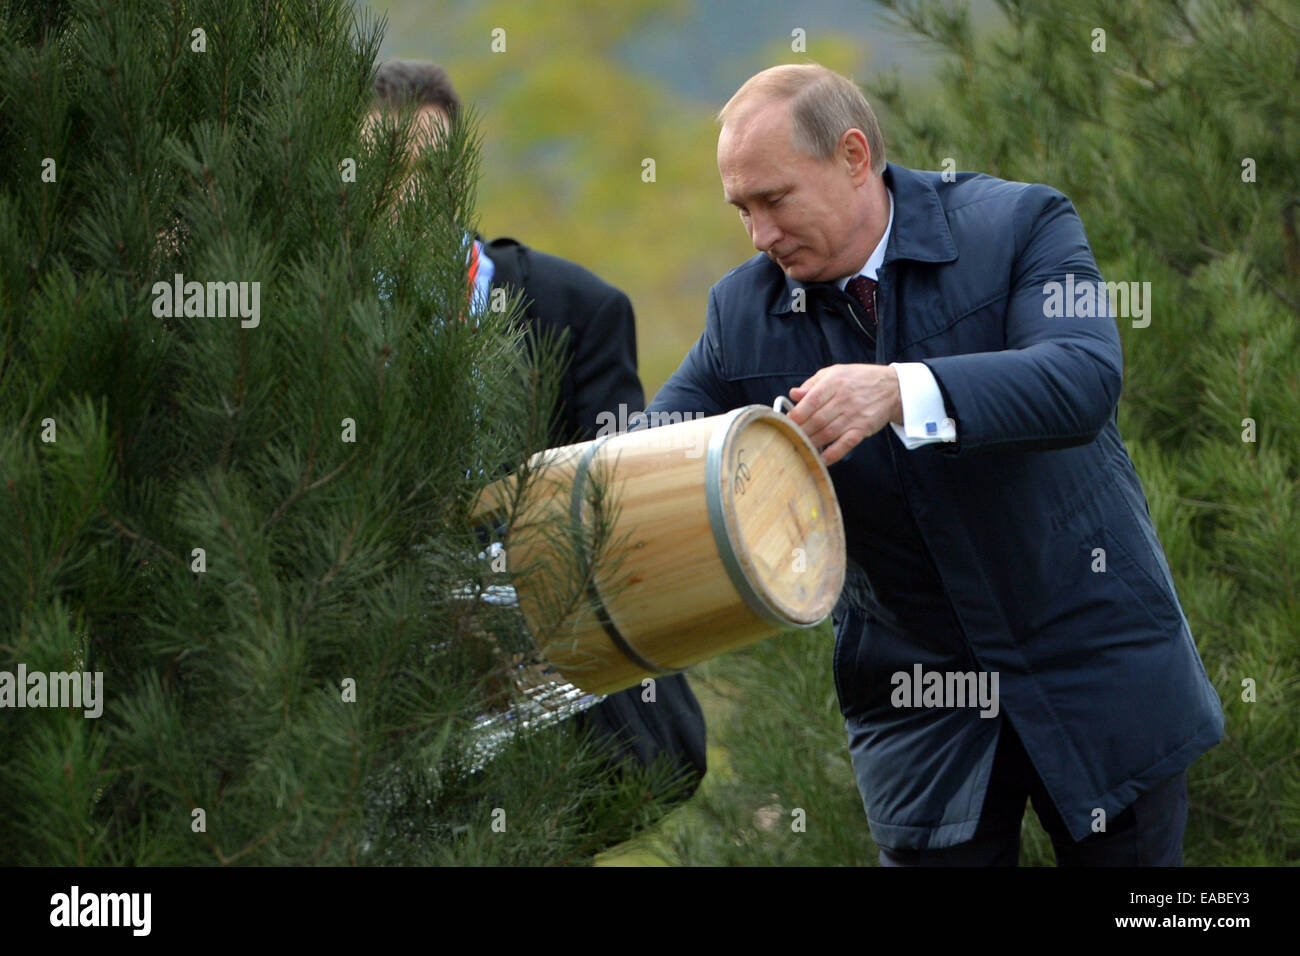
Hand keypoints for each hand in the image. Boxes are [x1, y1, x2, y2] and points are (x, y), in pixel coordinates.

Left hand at [788, 364, 902, 465]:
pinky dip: (832, 454)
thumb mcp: (835, 373)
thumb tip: (794, 394)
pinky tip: (820, 460)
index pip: (811, 401)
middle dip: (800, 431)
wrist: (893, 388)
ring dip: (811, 443)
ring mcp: (854, 415)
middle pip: (817, 420)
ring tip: (799, 447)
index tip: (785, 422)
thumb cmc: (859, 379)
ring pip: (827, 433)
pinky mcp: (863, 429)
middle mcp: (844, 399)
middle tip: (788, 437)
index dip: (796, 414)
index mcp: (834, 382)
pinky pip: (845, 444)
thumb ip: (812, 384)